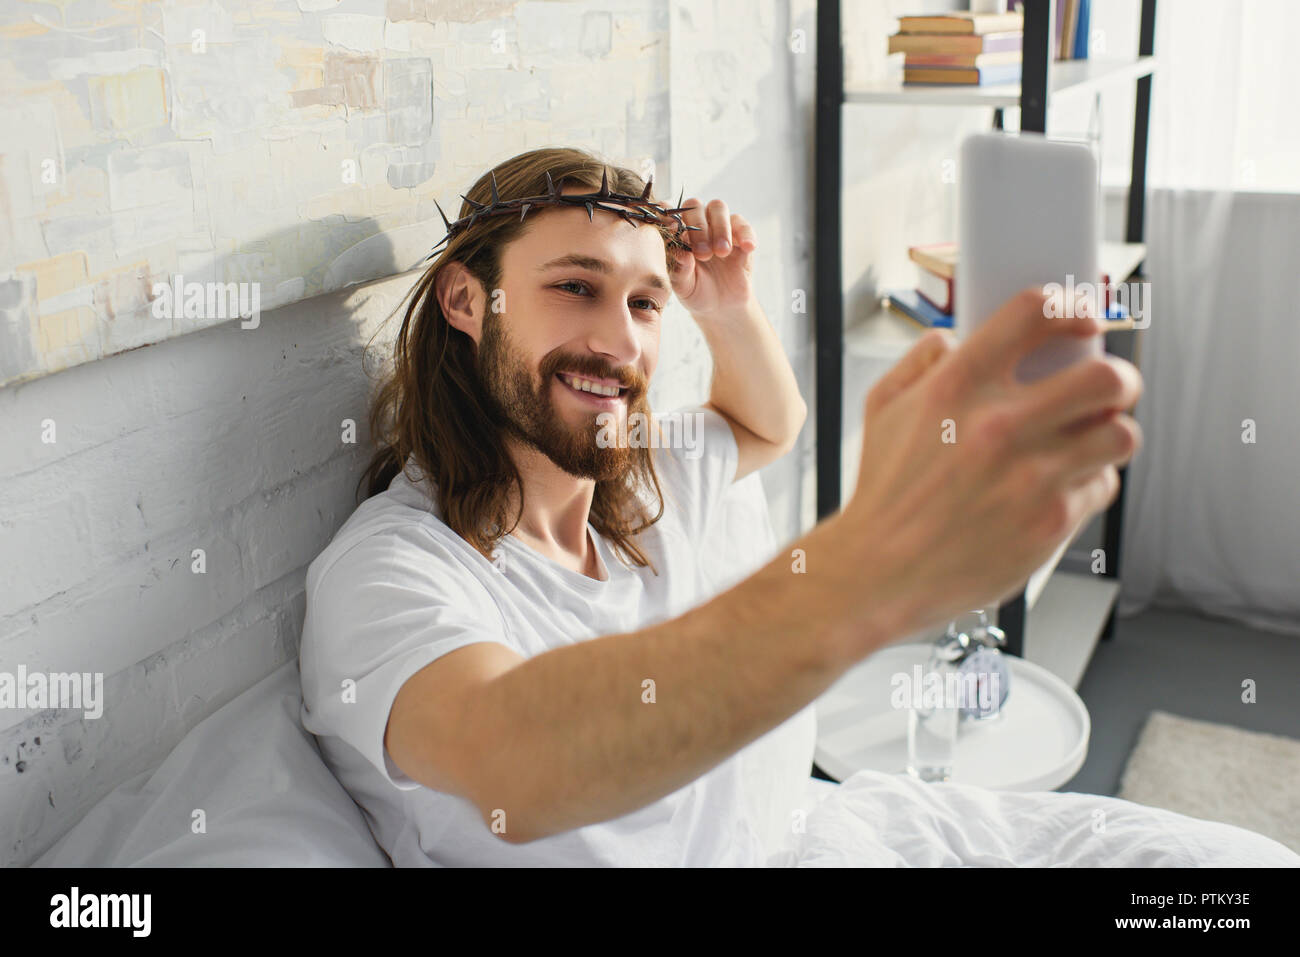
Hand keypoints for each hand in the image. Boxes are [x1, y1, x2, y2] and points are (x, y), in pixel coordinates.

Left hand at [668, 198, 757, 318]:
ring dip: (720, 228)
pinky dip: (745, 233)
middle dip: (699, 228)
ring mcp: (718, 227)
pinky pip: (743, 224)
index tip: (671, 228)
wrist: (721, 306)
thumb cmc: (696, 292)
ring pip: (718, 207)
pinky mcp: (739, 234)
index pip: (669, 213)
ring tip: (721, 253)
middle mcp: (696, 225)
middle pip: (694, 206)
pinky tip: (747, 247)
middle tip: (703, 254)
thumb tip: (682, 254)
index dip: (668, 215)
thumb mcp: (684, 287)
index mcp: (677, 234)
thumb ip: (680, 270)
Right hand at [833, 287, 1142, 656]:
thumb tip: (955, 338)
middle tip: (1110, 387)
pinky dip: (1087, 484)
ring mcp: (1031, 476)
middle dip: (1119, 377)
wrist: (879, 571)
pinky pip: (1101, 486)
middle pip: (1106, 376)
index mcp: (957, 386)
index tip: (1081, 321)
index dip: (1070, 308)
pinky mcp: (1050, 521)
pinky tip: (1058, 487)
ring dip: (1111, 433)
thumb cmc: (884, 493)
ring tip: (1089, 440)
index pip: (1035, 313)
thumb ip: (921, 361)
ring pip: (1120, 434)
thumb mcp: (883, 408)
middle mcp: (998, 425)